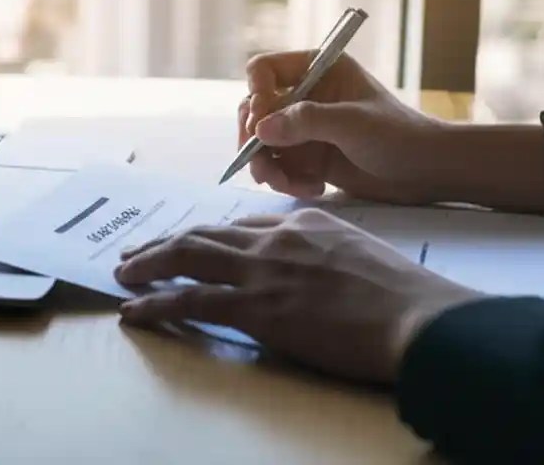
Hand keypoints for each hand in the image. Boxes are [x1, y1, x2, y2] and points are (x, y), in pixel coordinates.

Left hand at [114, 209, 480, 383]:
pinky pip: (189, 299)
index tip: (189, 243)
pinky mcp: (255, 308)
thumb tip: (309, 272)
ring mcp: (263, 271)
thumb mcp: (361, 256)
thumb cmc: (406, 298)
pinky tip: (135, 310)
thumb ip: (326, 255)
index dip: (208, 234)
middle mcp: (275, 239)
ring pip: (187, 256)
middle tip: (137, 253)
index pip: (241, 224)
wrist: (420, 319)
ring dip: (148, 264)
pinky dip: (155, 303)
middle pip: (204, 233)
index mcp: (304, 222)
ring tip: (123, 274)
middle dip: (165, 242)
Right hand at [240, 51, 448, 203]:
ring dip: (267, 165)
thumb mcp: (353, 123)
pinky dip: (286, 179)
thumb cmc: (398, 135)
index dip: (256, 94)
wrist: (426, 172)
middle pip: (254, 110)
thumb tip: (260, 130)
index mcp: (318, 69)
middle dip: (254, 139)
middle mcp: (305, 95)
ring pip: (261, 142)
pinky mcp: (307, 157)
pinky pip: (277, 166)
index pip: (264, 70)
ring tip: (288, 183)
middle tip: (262, 164)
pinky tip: (313, 188)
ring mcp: (304, 128)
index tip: (261, 123)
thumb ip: (306, 121)